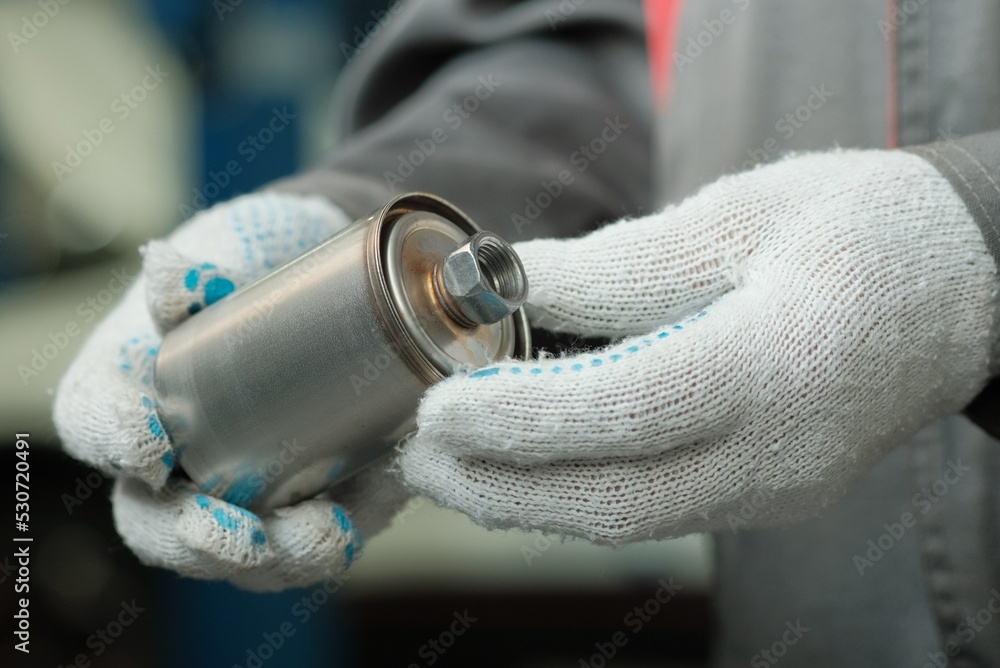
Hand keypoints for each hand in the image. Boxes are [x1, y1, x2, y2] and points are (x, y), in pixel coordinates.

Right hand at [54, 193, 408, 590]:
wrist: (326, 286)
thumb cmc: (251, 275)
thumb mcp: (224, 259)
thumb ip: (197, 272)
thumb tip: (167, 272)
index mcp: (131, 396)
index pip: (99, 423)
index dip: (113, 440)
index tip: (147, 446)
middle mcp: (175, 464)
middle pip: (160, 525)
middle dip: (194, 540)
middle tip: (228, 531)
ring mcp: (242, 493)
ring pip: (243, 556)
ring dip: (278, 558)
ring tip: (316, 535)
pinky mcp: (310, 500)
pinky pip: (315, 543)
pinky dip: (335, 540)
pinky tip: (354, 525)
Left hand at [398, 150, 998, 543]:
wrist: (962, 289)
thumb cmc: (859, 231)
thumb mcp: (738, 214)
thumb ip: (618, 263)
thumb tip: (508, 283)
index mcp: (780, 363)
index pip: (626, 412)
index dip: (520, 417)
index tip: (438, 405)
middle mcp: (781, 452)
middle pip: (614, 502)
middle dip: (500, 489)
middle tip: (417, 455)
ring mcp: (778, 488)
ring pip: (628, 520)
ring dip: (527, 502)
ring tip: (449, 467)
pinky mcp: (768, 496)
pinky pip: (655, 510)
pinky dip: (577, 493)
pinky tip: (527, 462)